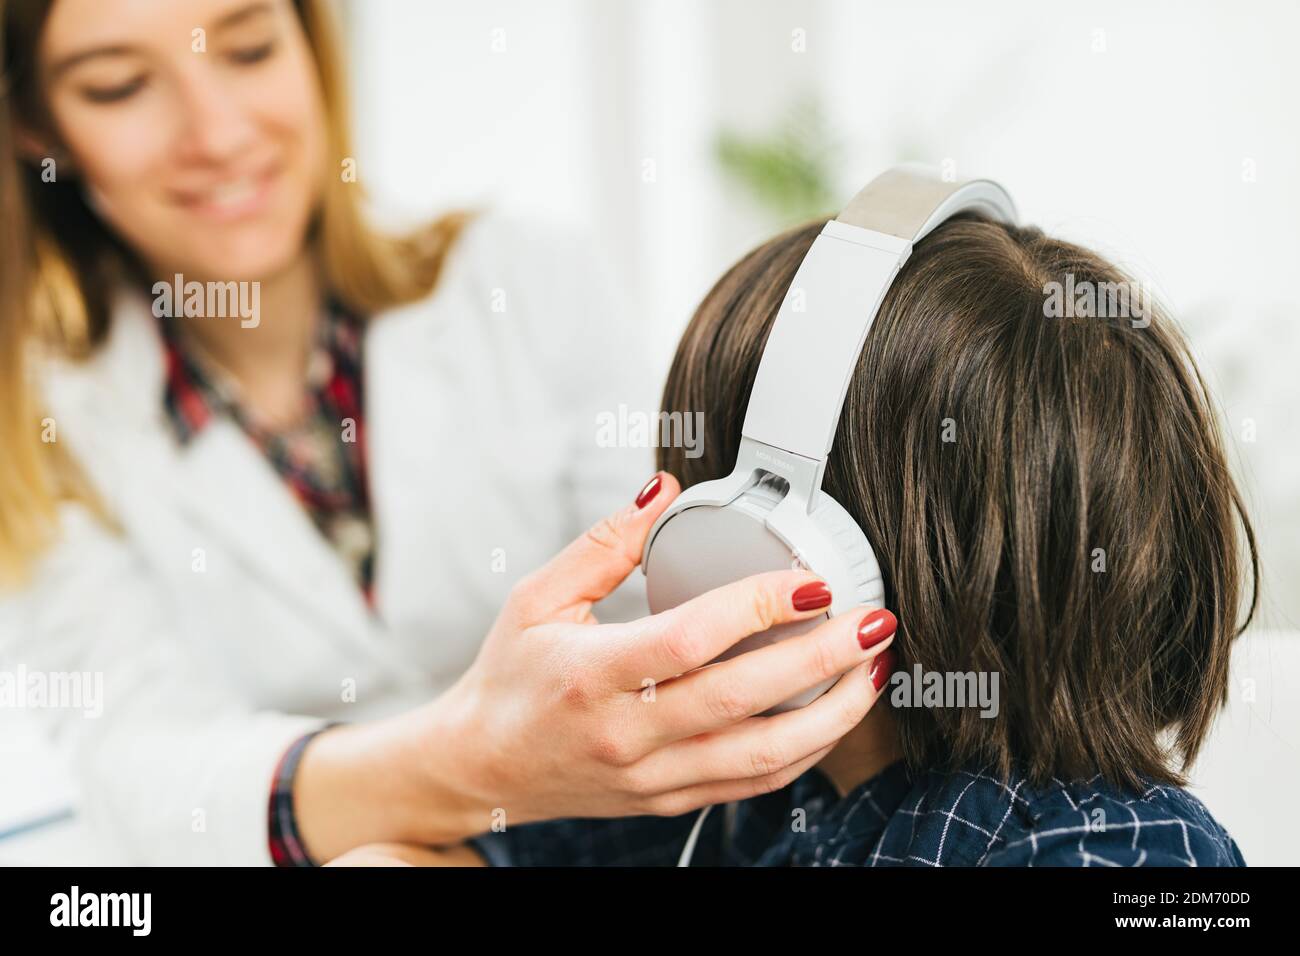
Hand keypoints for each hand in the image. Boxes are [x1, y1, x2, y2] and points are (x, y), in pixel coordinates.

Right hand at [420, 472, 896, 832]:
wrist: (481, 768)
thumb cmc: (509, 678)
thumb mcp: (536, 599)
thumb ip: (601, 546)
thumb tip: (662, 491)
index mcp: (590, 676)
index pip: (689, 640)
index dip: (759, 608)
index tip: (811, 578)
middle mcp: (626, 734)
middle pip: (742, 699)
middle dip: (822, 658)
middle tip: (874, 620)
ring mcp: (652, 776)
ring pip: (761, 755)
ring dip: (831, 713)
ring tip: (874, 669)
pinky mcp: (670, 800)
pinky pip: (751, 784)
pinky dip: (805, 753)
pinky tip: (835, 715)